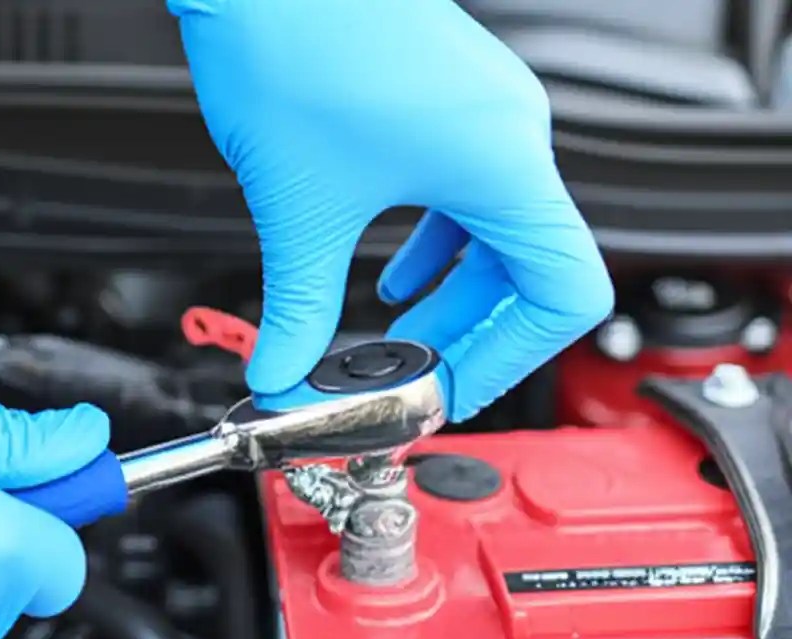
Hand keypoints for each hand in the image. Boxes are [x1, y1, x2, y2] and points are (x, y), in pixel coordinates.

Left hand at [172, 0, 613, 419]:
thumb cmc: (291, 41)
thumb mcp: (297, 206)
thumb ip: (296, 307)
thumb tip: (281, 372)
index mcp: (501, 163)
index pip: (563, 292)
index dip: (509, 359)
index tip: (449, 391)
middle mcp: (509, 132)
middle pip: (526, 269)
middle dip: (465, 336)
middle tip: (407, 377)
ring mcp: (481, 109)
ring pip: (496, 231)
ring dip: (449, 294)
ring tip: (393, 335)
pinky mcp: (444, 97)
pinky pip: (466, 190)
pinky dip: (434, 244)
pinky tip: (389, 270)